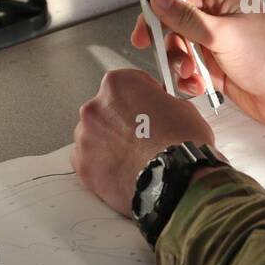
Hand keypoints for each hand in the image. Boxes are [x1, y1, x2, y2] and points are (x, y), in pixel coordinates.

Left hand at [71, 68, 214, 216]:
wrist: (176, 180)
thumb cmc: (181, 145)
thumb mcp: (182, 108)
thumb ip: (159, 104)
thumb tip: (158, 112)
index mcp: (118, 85)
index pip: (127, 83)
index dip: (143, 97)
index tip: (149, 107)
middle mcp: (95, 107)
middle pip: (107, 110)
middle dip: (123, 121)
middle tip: (144, 136)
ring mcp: (85, 137)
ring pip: (96, 136)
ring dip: (111, 143)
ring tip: (136, 157)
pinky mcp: (82, 165)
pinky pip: (90, 161)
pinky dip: (104, 165)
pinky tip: (125, 170)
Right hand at [132, 0, 264, 132]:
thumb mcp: (222, 35)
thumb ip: (186, 18)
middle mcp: (221, 14)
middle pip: (177, 9)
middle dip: (162, 27)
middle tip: (146, 39)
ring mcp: (217, 40)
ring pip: (179, 41)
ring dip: (177, 58)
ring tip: (189, 70)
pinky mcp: (215, 65)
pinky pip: (188, 65)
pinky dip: (187, 77)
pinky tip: (197, 84)